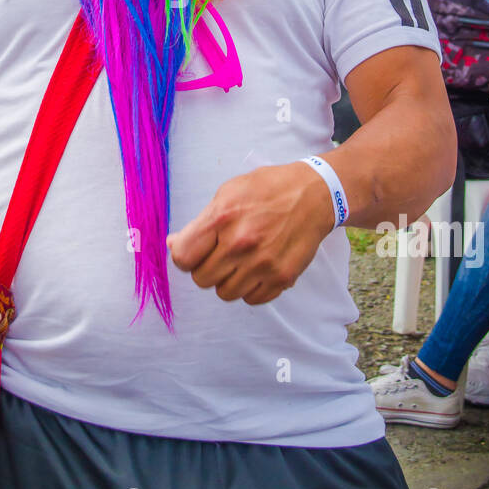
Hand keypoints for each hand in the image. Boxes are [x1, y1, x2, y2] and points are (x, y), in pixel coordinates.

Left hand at [168, 163, 334, 304]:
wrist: (314, 195)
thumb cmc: (268, 189)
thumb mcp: (228, 193)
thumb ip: (200, 222)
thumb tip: (174, 245)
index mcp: (222, 218)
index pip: (183, 258)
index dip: (185, 257)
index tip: (195, 252)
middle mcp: (241, 243)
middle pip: (202, 279)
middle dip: (207, 268)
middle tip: (222, 253)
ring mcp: (263, 263)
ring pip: (225, 293)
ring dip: (229, 280)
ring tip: (241, 261)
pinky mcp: (282, 277)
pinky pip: (252, 299)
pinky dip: (251, 288)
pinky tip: (258, 268)